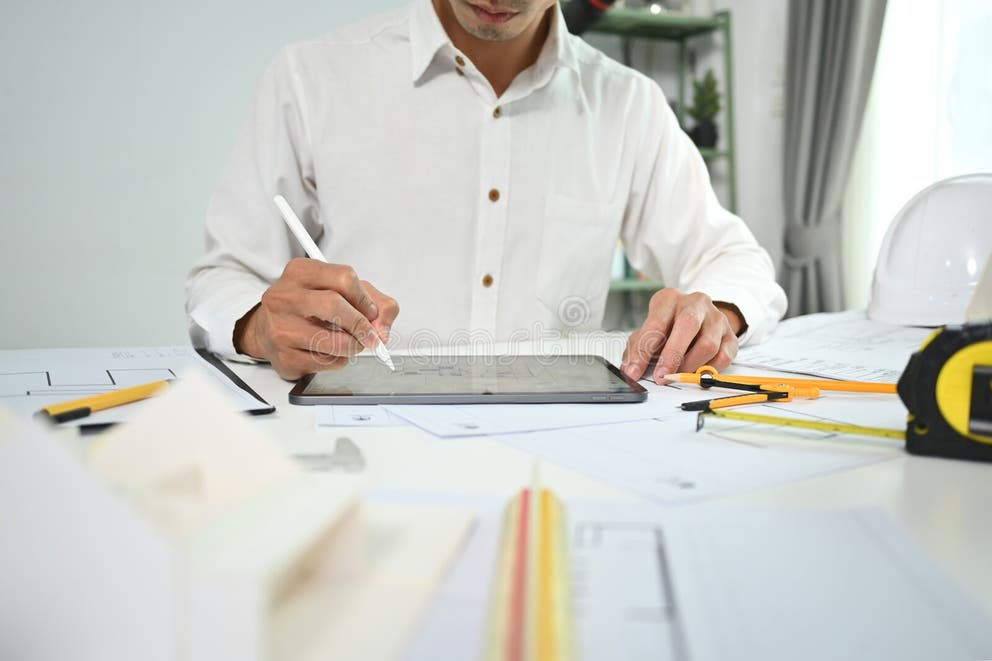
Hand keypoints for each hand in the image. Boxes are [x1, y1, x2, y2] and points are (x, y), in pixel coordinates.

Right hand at [234, 258, 399, 379]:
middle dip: (361, 325)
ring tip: (350, 343)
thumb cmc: (309, 307)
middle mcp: (285, 297)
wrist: (268, 328)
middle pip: (335, 306)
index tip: (371, 312)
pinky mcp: (284, 357)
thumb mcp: (342, 291)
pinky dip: (338, 360)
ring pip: (333, 341)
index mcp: (300, 272)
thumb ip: (374, 302)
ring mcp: (281, 328)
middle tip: (370, 336)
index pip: (344, 278)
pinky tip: (331, 352)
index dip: (364, 299)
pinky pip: (325, 363)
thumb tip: (383, 329)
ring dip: (352, 346)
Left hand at [621, 288, 742, 382]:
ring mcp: (716, 317)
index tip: (635, 371)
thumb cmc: (669, 326)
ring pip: (708, 344)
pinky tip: (697, 370)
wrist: (700, 319)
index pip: (656, 323)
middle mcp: (695, 303)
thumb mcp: (649, 331)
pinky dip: (709, 369)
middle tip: (662, 377)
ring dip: (690, 365)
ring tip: (678, 374)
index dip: (643, 351)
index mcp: (669, 299)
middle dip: (672, 355)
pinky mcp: (731, 335)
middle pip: (688, 325)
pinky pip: (724, 356)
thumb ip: (638, 348)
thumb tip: (629, 370)